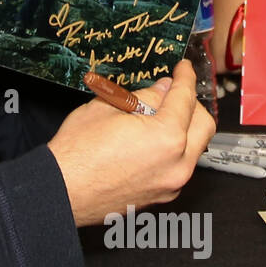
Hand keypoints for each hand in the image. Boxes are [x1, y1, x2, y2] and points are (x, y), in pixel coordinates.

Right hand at [47, 60, 215, 226]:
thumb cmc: (77, 152)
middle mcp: (177, 164)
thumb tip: (162, 90)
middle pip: (204, 125)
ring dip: (183, 129)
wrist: (61, 191)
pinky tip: (148, 142)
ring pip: (194, 149)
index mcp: (167, 137)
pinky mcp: (161, 196)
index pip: (186, 98)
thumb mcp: (108, 107)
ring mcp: (171, 184)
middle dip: (192, 105)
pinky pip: (178, 166)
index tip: (184, 69)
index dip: (185, 77)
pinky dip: (173, 150)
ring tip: (155, 119)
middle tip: (173, 93)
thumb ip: (144, 97)